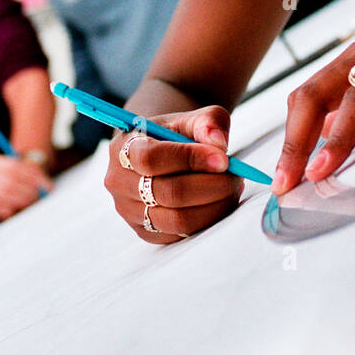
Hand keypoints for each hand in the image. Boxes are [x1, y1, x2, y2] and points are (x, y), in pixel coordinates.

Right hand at [0, 153, 51, 224]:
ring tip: (29, 205)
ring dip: (24, 201)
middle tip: (40, 198)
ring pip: (10, 194)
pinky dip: (10, 211)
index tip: (48, 186)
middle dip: (32, 190)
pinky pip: (1, 209)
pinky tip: (12, 212)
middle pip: (16, 180)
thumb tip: (41, 184)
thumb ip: (13, 175)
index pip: (19, 167)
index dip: (37, 177)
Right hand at [104, 106, 240, 243]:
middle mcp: (119, 182)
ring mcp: (129, 211)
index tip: (223, 159)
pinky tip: (219, 202)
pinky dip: (208, 220)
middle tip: (235, 177)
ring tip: (231, 189)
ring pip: (178, 219)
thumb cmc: (174, 134)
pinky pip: (181, 235)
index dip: (190, 159)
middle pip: (168, 193)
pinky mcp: (145, 231)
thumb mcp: (190, 118)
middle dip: (211, 186)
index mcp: (122, 148)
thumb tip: (219, 144)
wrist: (157, 152)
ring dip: (214, 206)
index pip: (151, 158)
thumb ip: (208, 121)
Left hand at [271, 0, 354, 194]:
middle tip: (289, 182)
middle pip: (319, 97)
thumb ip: (354, 95)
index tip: (282, 182)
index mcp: (353, 63)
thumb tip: (323, 131)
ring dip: (342, 132)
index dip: (289, 140)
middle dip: (298, 142)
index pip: (306, 101)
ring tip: (325, 166)